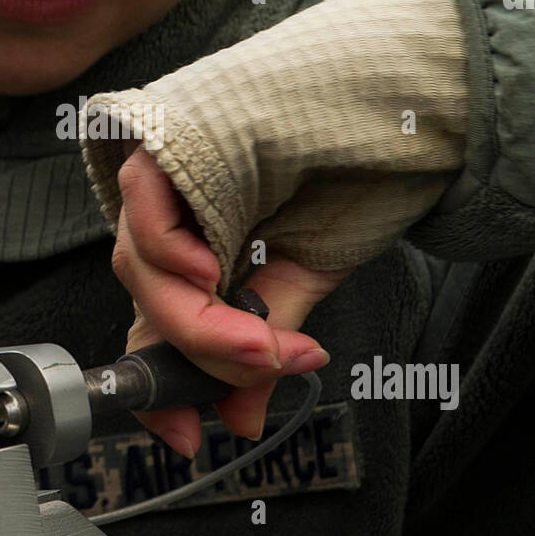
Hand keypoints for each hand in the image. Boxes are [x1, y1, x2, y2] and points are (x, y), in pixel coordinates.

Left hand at [112, 147, 349, 457]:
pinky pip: (143, 206)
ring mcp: (162, 171)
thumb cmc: (351, 169)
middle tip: (262, 368)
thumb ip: (260, 342)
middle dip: (199, 353)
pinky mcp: (163, 138)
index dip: (160, 385)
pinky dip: (168, 249)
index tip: (184, 434)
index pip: (155, 324)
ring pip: (141, 263)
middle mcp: (170, 211)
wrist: (393, 100)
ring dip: (196, 314)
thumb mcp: (304, 271)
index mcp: (197, 242)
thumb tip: (238, 421)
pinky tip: (208, 268)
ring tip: (256, 332)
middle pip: (148, 298)